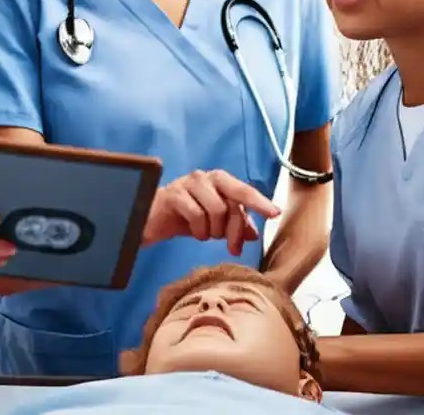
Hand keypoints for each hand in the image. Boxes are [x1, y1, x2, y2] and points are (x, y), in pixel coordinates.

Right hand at [142, 169, 281, 255]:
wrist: (149, 220)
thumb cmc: (183, 218)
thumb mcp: (213, 223)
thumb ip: (234, 224)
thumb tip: (254, 233)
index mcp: (219, 180)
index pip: (244, 190)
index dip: (260, 202)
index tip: (275, 213)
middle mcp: (205, 177)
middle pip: (233, 202)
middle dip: (235, 229)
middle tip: (233, 247)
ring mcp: (188, 183)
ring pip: (216, 210)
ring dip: (213, 231)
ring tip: (204, 234)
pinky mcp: (173, 194)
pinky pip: (197, 216)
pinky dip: (198, 231)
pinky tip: (192, 232)